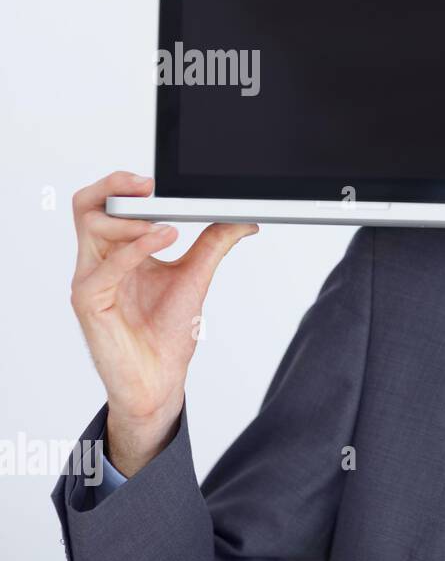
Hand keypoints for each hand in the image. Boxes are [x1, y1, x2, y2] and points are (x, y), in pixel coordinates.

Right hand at [69, 171, 257, 473]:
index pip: (103, 203)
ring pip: (91, 229)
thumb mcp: (196, 277)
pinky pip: (104, 269)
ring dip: (132, 221)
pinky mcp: (90, 304)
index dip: (123, 184)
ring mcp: (90, 282)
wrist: (161, 381)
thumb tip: (243, 219)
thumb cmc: (167, 333)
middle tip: (149, 185)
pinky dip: (135, 250)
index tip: (156, 179)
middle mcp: (97, 262)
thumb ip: (214, 244)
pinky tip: (163, 240)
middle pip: (86, 206)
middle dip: (116, 188)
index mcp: (116, 251)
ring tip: (168, 225)